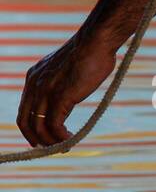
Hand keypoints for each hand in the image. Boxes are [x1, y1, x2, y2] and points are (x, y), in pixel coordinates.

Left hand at [16, 32, 116, 146]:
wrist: (95, 42)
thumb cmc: (90, 53)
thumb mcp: (68, 70)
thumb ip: (62, 83)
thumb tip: (70, 93)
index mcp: (34, 78)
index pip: (24, 109)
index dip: (30, 128)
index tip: (42, 139)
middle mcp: (34, 85)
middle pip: (25, 121)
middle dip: (36, 139)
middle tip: (50, 149)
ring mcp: (46, 91)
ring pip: (38, 126)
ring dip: (51, 141)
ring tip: (65, 146)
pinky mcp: (60, 97)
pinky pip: (54, 125)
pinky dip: (61, 137)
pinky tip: (72, 139)